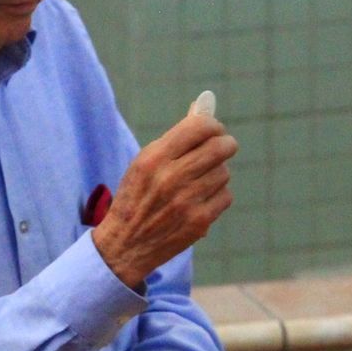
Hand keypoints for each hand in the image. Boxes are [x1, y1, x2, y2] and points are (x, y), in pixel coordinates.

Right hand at [92, 114, 237, 288]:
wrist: (125, 244)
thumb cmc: (137, 196)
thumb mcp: (146, 162)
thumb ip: (176, 137)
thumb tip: (204, 106)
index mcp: (154, 158)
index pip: (199, 127)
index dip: (213, 125)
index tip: (214, 130)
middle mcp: (170, 177)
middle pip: (220, 148)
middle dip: (226, 144)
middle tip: (223, 147)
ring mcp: (186, 201)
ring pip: (224, 173)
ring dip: (217, 174)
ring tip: (199, 181)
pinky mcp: (199, 222)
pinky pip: (225, 196)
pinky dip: (218, 196)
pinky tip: (201, 201)